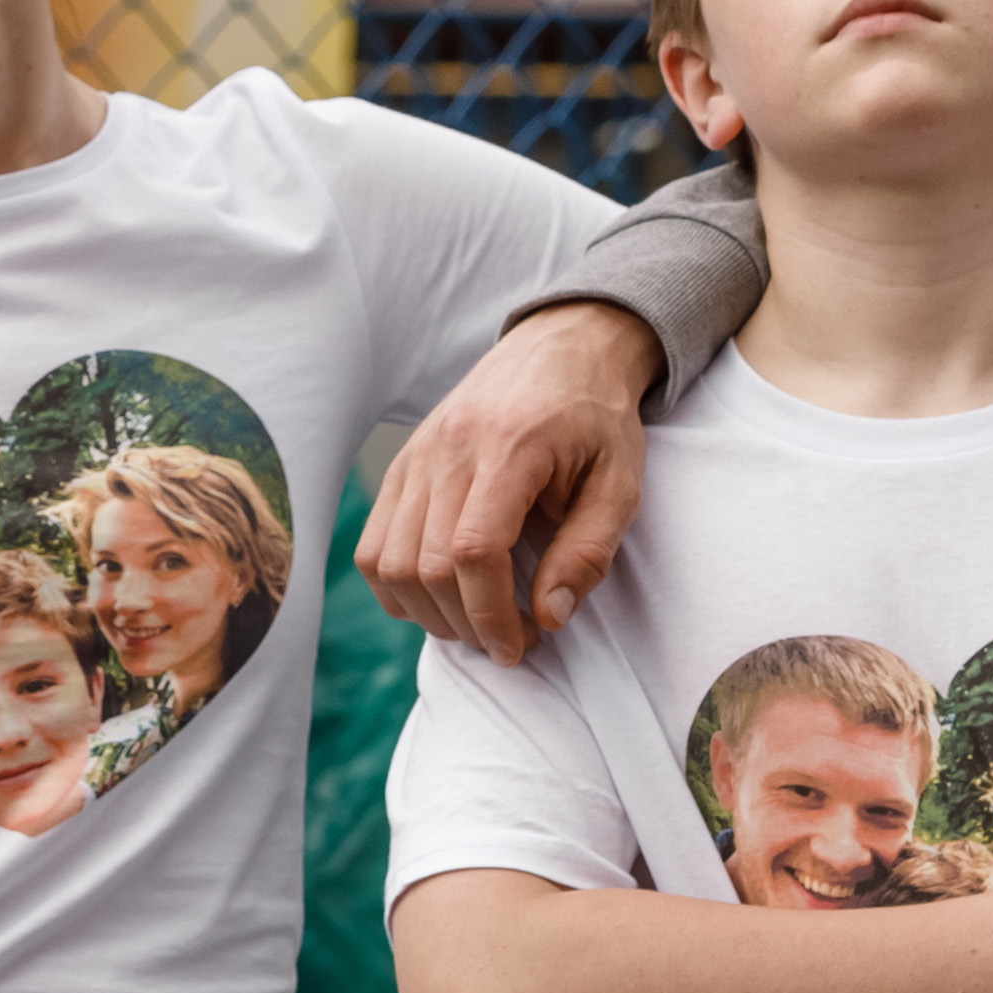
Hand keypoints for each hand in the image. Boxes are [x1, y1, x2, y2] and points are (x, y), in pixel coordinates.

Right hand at [362, 304, 664, 658]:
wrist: (563, 347)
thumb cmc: (597, 418)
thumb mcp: (620, 483)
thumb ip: (588, 551)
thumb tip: (549, 617)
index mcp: (509, 446)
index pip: (474, 550)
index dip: (490, 614)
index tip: (520, 645)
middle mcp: (450, 448)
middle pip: (427, 564)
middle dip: (465, 623)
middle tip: (508, 642)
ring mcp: (417, 454)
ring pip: (387, 561)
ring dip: (427, 612)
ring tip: (475, 623)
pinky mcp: (403, 463)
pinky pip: (372, 544)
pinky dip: (396, 585)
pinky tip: (439, 599)